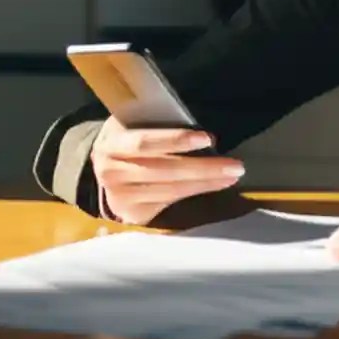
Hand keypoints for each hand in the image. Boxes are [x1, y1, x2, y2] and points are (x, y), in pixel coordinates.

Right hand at [91, 116, 244, 224]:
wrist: (104, 170)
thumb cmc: (127, 139)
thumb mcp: (133, 124)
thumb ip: (158, 124)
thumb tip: (201, 133)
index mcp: (112, 144)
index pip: (145, 143)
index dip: (176, 140)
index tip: (206, 139)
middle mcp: (112, 173)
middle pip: (164, 170)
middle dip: (203, 168)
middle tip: (235, 165)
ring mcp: (121, 197)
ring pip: (171, 190)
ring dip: (206, 183)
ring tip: (232, 175)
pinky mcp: (133, 213)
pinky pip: (170, 202)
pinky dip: (197, 192)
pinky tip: (216, 185)